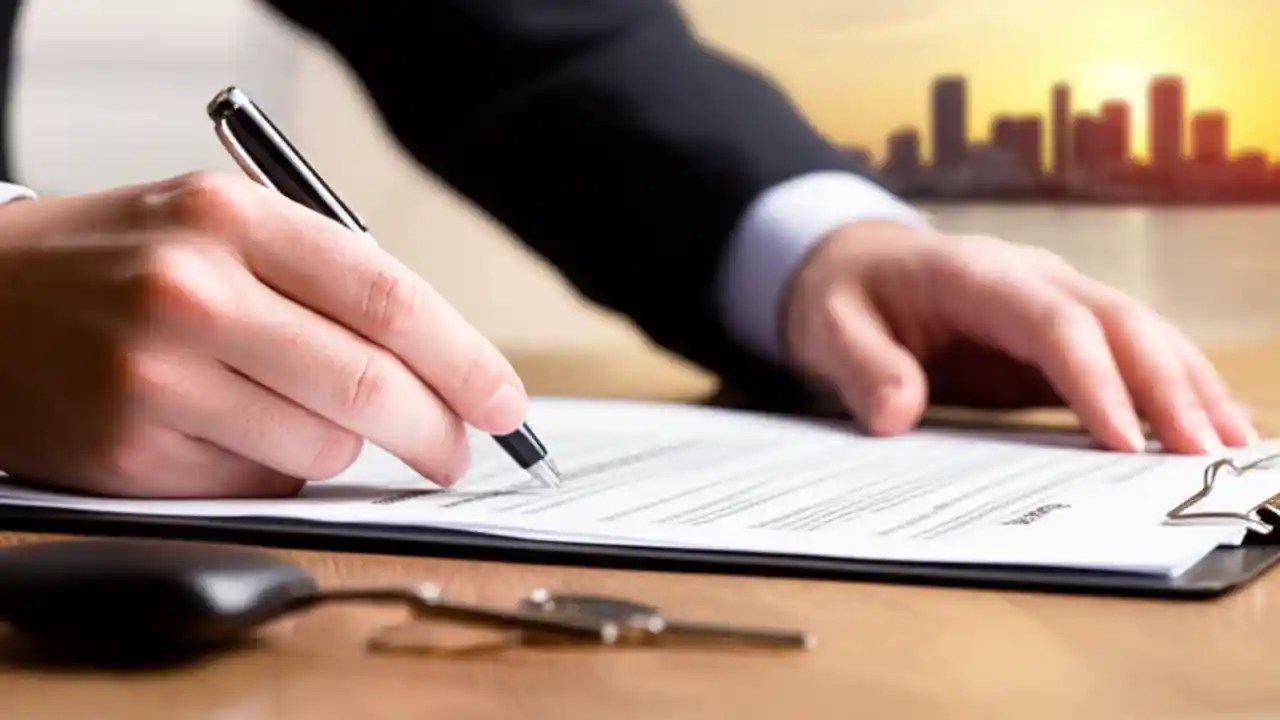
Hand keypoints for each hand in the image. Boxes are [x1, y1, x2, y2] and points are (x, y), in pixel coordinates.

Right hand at [0, 172, 526, 496]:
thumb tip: (441, 367)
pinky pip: (259, 479)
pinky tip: (229, 428)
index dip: (465, 359)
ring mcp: (155, 377)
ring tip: (295, 409)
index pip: (389, 296)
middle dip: (437, 431)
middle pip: (370, 384)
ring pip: (322, 444)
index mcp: (231, 217)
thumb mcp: (220, 225)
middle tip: (459, 450)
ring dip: (341, 444)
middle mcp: (192, 291)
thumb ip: (327, 280)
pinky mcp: (130, 451)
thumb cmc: (119, 261)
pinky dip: (274, 464)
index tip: (504, 400)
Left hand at [783, 221, 1255, 452]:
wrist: (853, 261)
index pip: (1051, 321)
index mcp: (975, 274)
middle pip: (1117, 322)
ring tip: (1232, 445)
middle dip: (1166, 386)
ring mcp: (1054, 298)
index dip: (1093, 379)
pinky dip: (1174, 384)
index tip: (1121, 440)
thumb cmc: (843, 294)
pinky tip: (1209, 424)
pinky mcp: (1063, 329)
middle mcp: (1031, 277)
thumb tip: (894, 416)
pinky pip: (1129, 351)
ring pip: (1141, 331)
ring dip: (1189, 385)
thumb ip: (862, 366)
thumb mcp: (829, 327)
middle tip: (1205, 455)